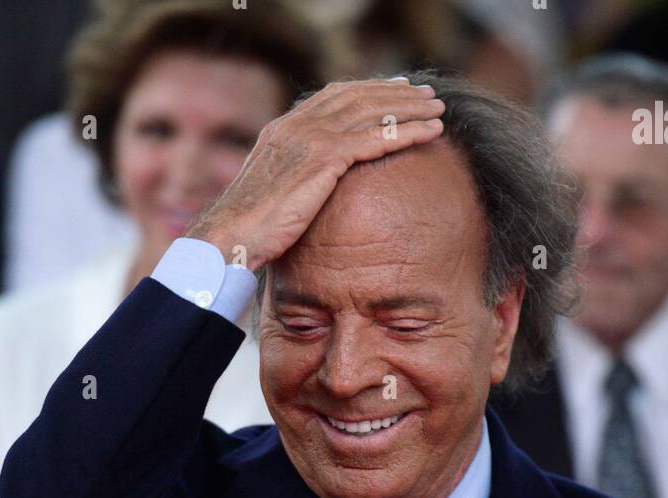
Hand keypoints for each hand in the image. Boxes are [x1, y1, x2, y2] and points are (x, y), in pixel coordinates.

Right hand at [185, 77, 444, 271]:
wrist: (230, 236)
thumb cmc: (248, 232)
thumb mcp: (273, 198)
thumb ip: (294, 184)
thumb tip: (309, 197)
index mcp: (284, 130)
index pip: (333, 98)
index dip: (367, 92)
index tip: (394, 91)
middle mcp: (297, 125)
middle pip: (356, 97)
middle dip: (394, 93)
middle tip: (424, 94)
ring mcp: (309, 138)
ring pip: (371, 112)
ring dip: (409, 108)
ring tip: (437, 109)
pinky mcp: (322, 158)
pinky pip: (375, 138)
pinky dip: (407, 132)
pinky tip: (430, 132)